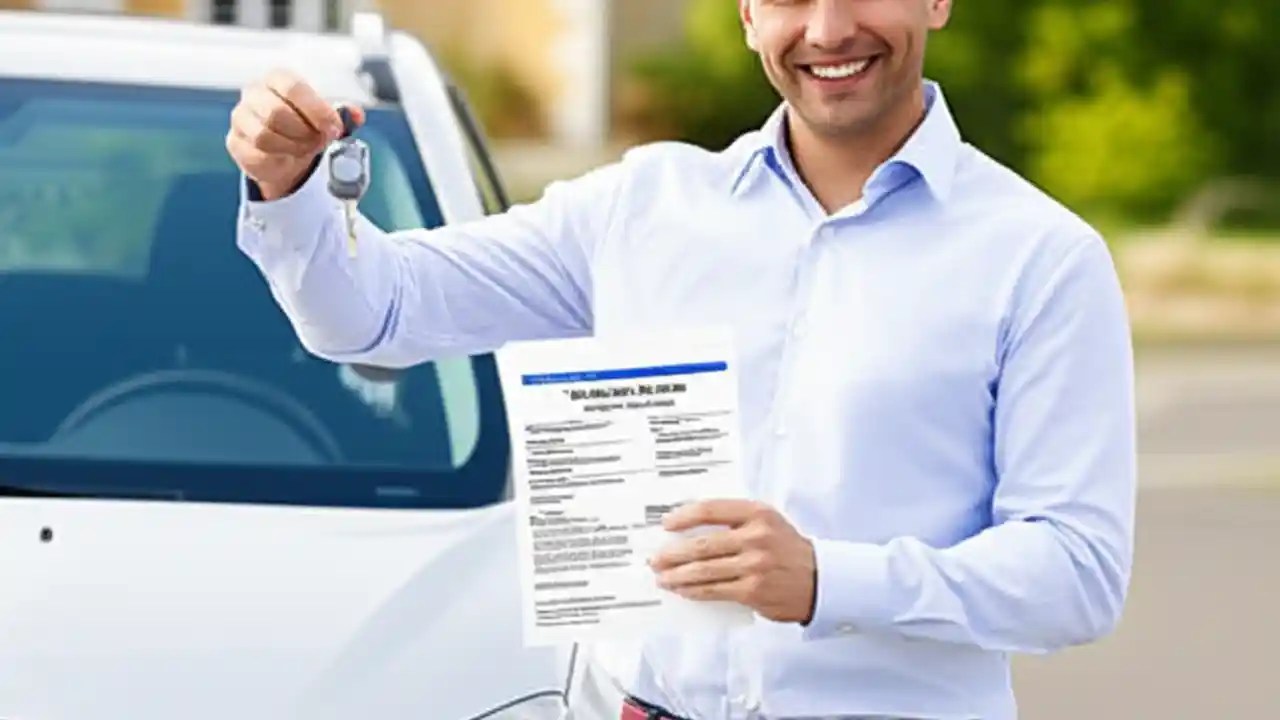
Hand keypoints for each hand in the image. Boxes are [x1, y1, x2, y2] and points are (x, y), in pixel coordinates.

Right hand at [225, 69, 364, 199]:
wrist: (284, 149)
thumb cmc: (306, 124)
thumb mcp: (327, 117)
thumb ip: (342, 114)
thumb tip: (356, 114)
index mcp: (278, 78)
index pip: (293, 87)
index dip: (316, 110)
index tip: (334, 129)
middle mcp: (254, 93)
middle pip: (276, 113)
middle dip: (304, 133)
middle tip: (319, 143)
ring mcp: (241, 117)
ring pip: (264, 136)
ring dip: (292, 148)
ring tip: (305, 149)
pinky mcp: (235, 142)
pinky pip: (256, 155)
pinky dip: (278, 161)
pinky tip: (288, 158)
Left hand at [649, 499, 816, 623]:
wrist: (819, 579)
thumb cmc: (787, 549)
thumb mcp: (768, 522)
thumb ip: (735, 520)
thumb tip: (690, 529)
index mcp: (757, 513)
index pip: (711, 509)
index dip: (684, 516)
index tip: (667, 524)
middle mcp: (756, 536)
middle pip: (702, 544)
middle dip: (673, 553)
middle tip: (655, 558)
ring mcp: (754, 564)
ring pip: (704, 570)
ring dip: (677, 575)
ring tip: (662, 577)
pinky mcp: (753, 590)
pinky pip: (714, 590)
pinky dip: (693, 590)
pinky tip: (682, 590)